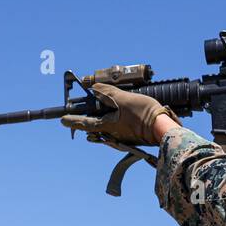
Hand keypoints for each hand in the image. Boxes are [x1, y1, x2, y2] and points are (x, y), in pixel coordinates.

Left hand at [60, 83, 179, 146]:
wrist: (163, 128)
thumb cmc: (144, 114)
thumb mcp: (123, 99)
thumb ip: (107, 92)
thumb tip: (93, 88)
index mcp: (106, 126)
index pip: (83, 123)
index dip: (72, 120)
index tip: (62, 120)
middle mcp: (111, 134)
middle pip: (94, 126)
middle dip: (87, 119)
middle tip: (80, 113)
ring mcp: (120, 137)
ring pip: (105, 127)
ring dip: (102, 119)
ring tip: (101, 110)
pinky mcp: (130, 136)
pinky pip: (116, 129)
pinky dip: (114, 121)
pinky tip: (119, 115)